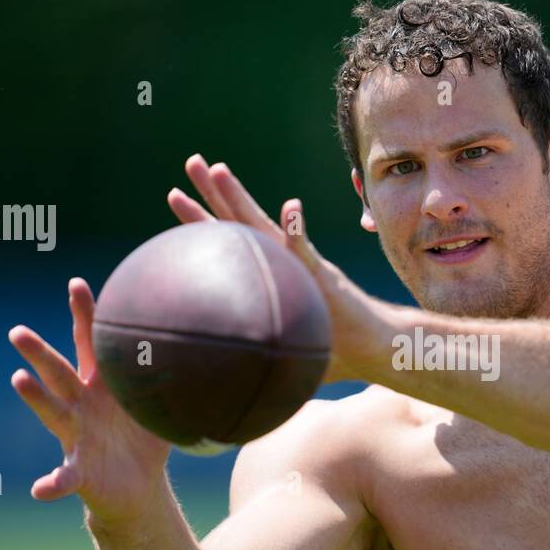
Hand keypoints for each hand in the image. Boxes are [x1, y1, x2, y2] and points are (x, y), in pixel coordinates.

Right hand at [8, 279, 171, 523]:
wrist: (138, 487)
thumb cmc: (144, 438)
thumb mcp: (158, 405)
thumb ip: (171, 378)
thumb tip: (212, 348)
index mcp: (100, 385)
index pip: (90, 344)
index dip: (84, 315)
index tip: (76, 284)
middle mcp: (80, 406)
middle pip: (58, 373)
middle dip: (39, 352)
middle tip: (18, 331)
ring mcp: (76, 437)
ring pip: (53, 413)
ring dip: (36, 398)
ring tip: (19, 380)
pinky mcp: (79, 472)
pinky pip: (64, 477)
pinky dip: (53, 483)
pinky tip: (41, 489)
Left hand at [167, 154, 389, 384]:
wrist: (374, 349)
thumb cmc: (331, 353)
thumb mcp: (281, 353)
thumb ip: (254, 360)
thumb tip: (219, 388)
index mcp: (270, 275)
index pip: (228, 242)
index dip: (201, 221)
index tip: (175, 196)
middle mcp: (282, 261)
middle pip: (238, 220)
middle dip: (213, 191)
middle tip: (191, 162)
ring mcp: (301, 264)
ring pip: (264, 224)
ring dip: (240, 196)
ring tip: (218, 169)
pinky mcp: (324, 276)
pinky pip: (306, 252)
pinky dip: (296, 231)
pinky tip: (290, 209)